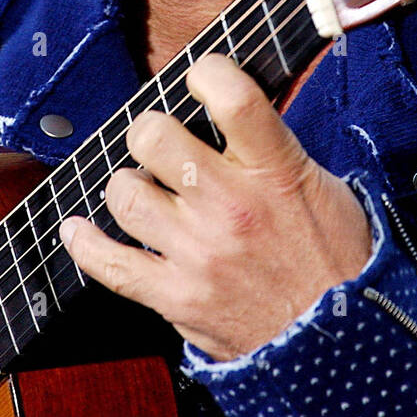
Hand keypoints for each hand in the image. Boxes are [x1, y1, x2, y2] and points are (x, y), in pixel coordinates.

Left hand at [60, 53, 371, 360]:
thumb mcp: (324, 186)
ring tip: (144, 193)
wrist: (338, 344)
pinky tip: (78, 231)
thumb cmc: (333, 261)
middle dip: (150, 132)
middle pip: (153, 136)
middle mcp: (232, 206)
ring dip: (129, 187)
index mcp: (276, 171)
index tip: (201, 77)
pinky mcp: (177, 296)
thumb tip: (229, 109)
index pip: (232, 96)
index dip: (207, 72)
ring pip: (124, 193)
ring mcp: (199, 252)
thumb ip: (272, 149)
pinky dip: (85, 244)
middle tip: (160, 145)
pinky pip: (108, 264)